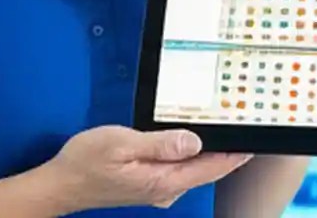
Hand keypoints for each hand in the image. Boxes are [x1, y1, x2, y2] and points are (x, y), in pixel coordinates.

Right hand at [39, 126, 251, 211]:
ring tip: (229, 128)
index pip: (213, 167)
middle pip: (209, 169)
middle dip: (230, 150)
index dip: (237, 152)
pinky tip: (198, 140)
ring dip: (213, 152)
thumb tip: (194, 142)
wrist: (59, 185)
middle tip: (248, 125)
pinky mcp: (152, 185)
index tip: (257, 137)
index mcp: (164, 180)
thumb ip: (160, 144)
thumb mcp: (121, 144)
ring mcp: (160, 189)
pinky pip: (182, 170)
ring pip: (197, 170)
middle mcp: (167, 190)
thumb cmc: (85, 162)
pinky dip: (194, 156)